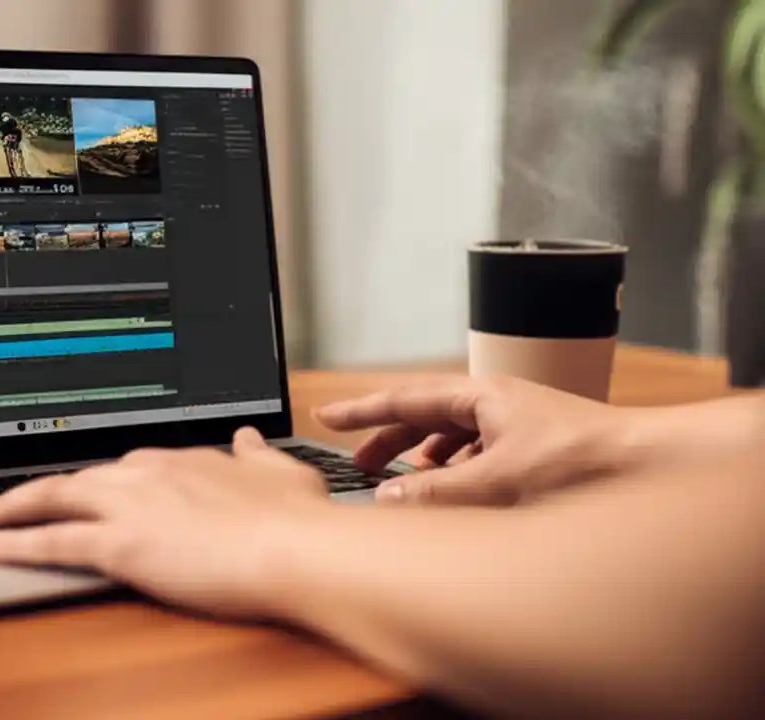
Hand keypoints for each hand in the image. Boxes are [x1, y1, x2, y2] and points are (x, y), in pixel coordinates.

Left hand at [0, 428, 330, 619]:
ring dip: (10, 508)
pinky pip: (50, 542)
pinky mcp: (117, 544)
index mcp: (182, 458)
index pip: (126, 467)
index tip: (85, 488)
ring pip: (51, 499)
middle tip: (12, 500)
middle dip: (43, 490)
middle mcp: (146, 472)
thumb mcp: (281, 472)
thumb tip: (249, 436)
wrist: (295, 549)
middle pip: (79, 478)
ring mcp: (127, 505)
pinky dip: (12, 543)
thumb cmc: (297, 520)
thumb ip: (256, 455)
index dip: (100, 481)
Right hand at [315, 376, 634, 505]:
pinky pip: (475, 453)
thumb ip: (436, 492)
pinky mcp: (531, 449)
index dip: (362, 410)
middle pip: (424, 416)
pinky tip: (453, 492)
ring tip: (400, 480)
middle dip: (388, 439)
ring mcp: (514, 424)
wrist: (647, 464)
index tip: (327, 415)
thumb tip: (387, 498)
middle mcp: (495, 404)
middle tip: (356, 460)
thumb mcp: (497, 480)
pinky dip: (454, 471)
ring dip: (421, 458)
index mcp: (480, 396)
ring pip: (450, 437)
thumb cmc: (582, 460)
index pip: (405, 398)